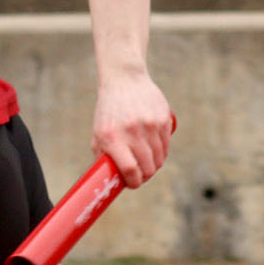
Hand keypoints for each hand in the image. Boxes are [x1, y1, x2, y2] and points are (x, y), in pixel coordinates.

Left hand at [91, 69, 173, 188]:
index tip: (132, 183)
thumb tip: (110, 181)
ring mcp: (150, 125)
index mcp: (113, 138)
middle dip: (145, 176)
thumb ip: (103, 157)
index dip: (133, 182)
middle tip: (141, 174)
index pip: (130, 170)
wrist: (124, 80)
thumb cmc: (108, 111)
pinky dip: (161, 152)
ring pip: (159, 159)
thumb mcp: (98, 133)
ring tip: (147, 161)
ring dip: (154, 165)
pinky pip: (166, 146)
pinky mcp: (163, 119)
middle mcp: (133, 132)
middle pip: (148, 168)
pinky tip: (154, 149)